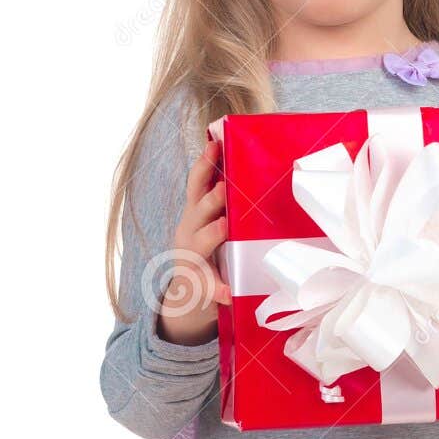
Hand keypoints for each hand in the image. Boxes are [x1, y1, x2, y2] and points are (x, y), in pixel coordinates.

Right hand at [155, 138, 231, 344]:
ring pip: (200, 242)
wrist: (189, 289)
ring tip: (224, 226)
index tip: (214, 146)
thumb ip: (223, 197)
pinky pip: (208, 286)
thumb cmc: (209, 245)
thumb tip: (250, 161)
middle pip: (200, 209)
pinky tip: (228, 292)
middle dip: (213, 197)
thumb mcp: (210, 218)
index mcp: (195, 211)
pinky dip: (218, 289)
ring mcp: (191, 255)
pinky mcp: (198, 282)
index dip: (205, 164)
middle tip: (227, 187)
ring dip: (212, 233)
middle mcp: (190, 229)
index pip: (198, 182)